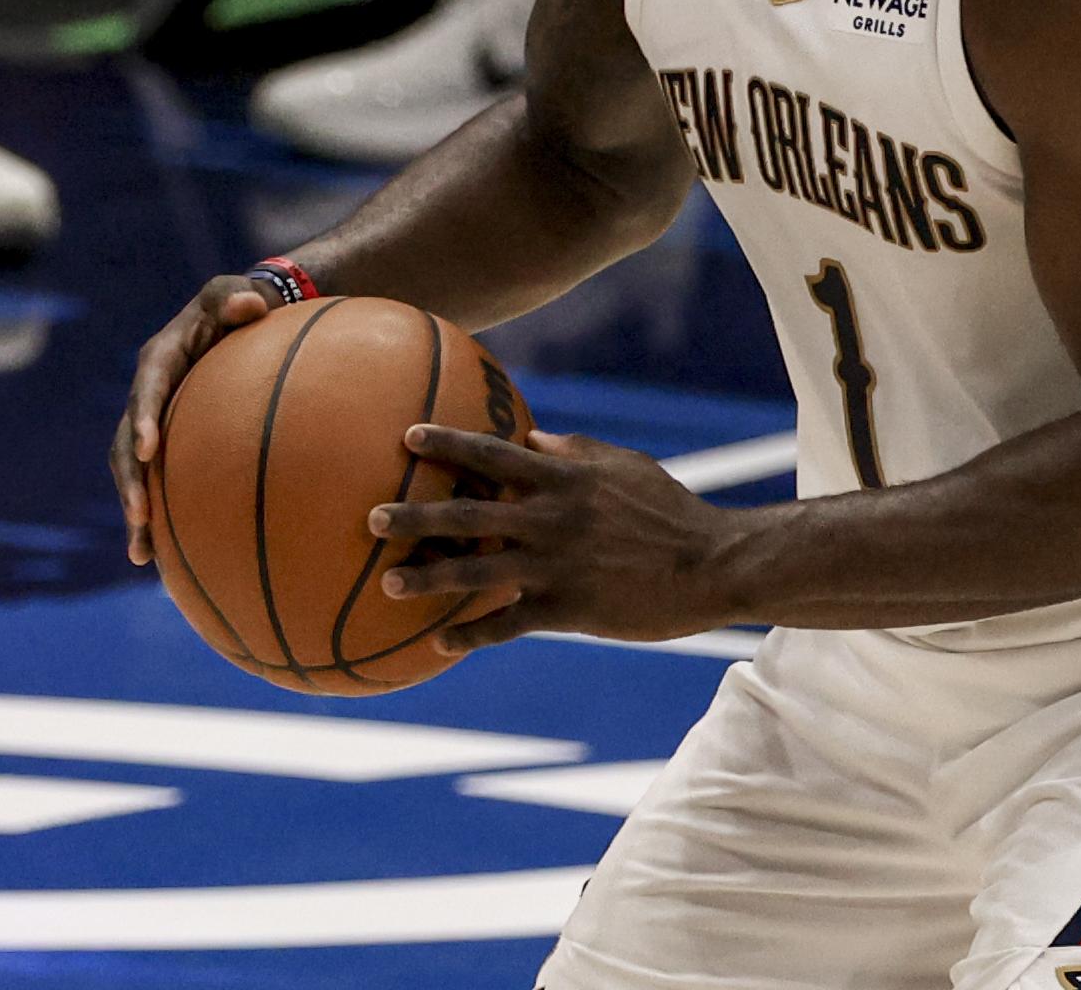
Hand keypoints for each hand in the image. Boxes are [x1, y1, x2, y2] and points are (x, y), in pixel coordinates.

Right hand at [112, 275, 276, 564]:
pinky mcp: (166, 442)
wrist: (243, 319)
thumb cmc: (244, 304)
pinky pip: (156, 480)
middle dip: (131, 480)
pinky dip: (157, 516)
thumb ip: (239, 297)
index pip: (147, 388)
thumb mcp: (238, 293)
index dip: (143, 417)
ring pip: (133, 470)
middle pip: (127, 442)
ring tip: (142, 553)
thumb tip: (254, 304)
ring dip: (135, 510)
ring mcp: (153, 420)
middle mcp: (148, 392)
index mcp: (160, 357)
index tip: (149, 448)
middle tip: (140, 516)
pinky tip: (164, 558)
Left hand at [370, 425, 738, 651]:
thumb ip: (575, 450)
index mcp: (563, 479)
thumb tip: (532, 435)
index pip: (494, 454)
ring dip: (428, 578)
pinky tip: (440, 645)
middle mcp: (550, 519)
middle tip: (371, 516)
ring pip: (477, 573)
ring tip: (386, 582)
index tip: (407, 436)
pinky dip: (472, 635)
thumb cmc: (670, 510)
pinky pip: (508, 625)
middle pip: (468, 514)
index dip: (448, 444)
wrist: (710, 564)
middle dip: (416, 515)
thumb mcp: (625, 466)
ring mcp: (555, 566)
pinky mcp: (567, 609)